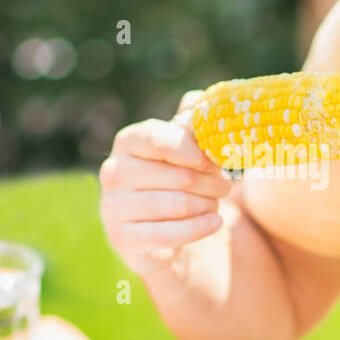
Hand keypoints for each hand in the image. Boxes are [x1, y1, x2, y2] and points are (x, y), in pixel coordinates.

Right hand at [99, 91, 231, 277]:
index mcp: (128, 141)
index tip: (214, 161)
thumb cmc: (178, 180)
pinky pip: (171, 233)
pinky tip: (215, 223)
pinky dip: (199, 228)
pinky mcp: (122, 239)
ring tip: (215, 204)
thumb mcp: (187, 149)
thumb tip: (196, 100)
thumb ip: (192, 124)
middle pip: (177, 175)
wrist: (166, 229)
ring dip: (207, 205)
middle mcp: (113, 172)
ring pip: (178, 204)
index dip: (192, 150)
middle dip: (210, 182)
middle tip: (225, 186)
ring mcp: (113, 207)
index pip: (157, 139)